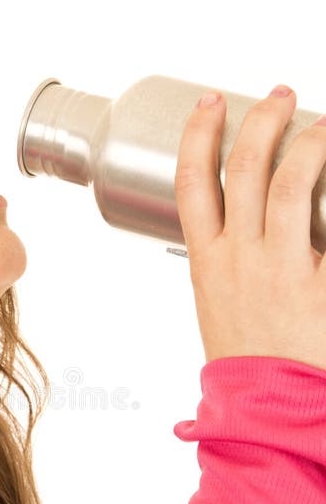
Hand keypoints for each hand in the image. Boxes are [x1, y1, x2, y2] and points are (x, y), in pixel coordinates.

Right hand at [174, 84, 325, 371]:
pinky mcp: (315, 280)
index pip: (192, 183)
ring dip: (304, 143)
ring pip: (286, 184)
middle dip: (259, 121)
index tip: (208, 105)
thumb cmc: (245, 359)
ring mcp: (277, 268)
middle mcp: (236, 258)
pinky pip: (324, 222)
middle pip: (241, 169)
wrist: (266, 405)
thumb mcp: (219, 304)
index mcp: (205, 262)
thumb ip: (230, 263)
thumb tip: (247, 230)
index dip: (199, 136)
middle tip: (279, 98)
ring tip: (318, 123)